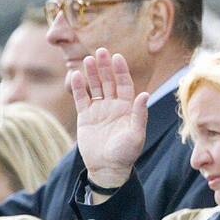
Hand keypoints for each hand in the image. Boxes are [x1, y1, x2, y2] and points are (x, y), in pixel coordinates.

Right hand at [71, 48, 148, 189]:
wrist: (107, 168)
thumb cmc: (125, 154)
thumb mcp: (136, 135)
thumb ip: (140, 114)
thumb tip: (144, 94)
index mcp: (128, 108)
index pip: (125, 84)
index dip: (121, 71)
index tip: (117, 57)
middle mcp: (114, 106)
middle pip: (109, 81)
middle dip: (105, 67)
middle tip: (100, 51)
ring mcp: (99, 110)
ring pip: (95, 87)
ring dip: (92, 73)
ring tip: (88, 59)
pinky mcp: (85, 117)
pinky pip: (81, 98)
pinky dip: (78, 87)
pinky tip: (75, 75)